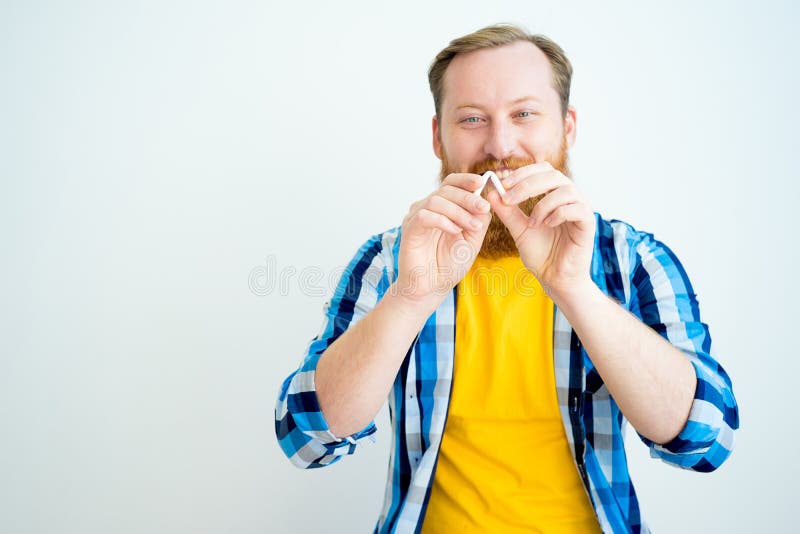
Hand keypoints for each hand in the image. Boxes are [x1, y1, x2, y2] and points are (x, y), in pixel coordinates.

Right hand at [396, 173, 491, 305]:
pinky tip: (455, 231)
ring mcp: (416, 217)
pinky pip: (424, 216)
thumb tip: (487, 200)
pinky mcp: (409, 229)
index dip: (466, 180)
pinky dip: (443, 221)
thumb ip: (479, 220)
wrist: (432, 287)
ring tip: (472, 226)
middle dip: (468, 198)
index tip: (482, 182)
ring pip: (436, 200)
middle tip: (484, 208)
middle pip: (446, 189)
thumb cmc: (449, 264)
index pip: (451, 183)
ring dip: (458, 212)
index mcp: (442, 207)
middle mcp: (427, 207)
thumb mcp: (472, 240)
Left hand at [487, 161, 595, 297]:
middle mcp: (570, 197)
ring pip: (565, 189)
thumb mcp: (518, 229)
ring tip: (532, 223)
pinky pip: (576, 208)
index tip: (502, 183)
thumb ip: (507, 211)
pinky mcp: (588, 223)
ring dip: (543, 204)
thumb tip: (491, 192)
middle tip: (509, 198)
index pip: (542, 169)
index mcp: (555, 193)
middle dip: (527, 184)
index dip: (522, 173)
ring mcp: (581, 208)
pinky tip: (546, 225)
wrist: (554, 278)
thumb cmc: (540, 253)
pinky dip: (558, 214)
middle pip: (553, 174)